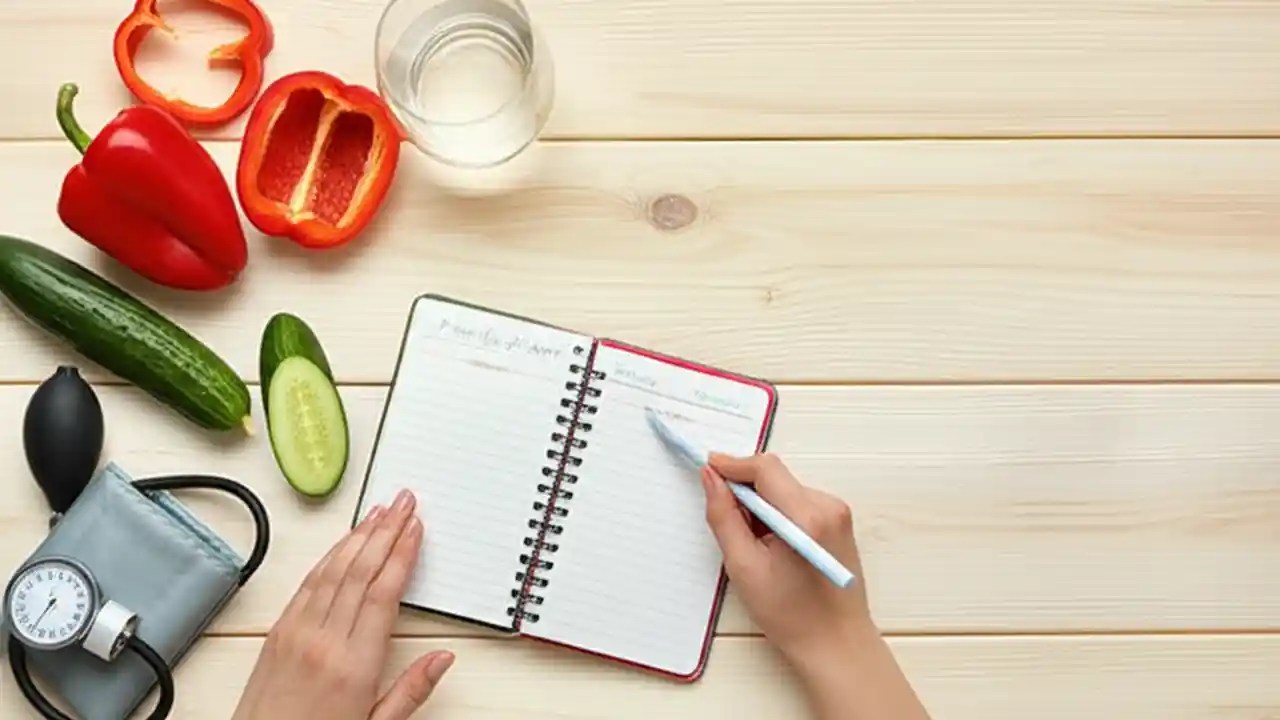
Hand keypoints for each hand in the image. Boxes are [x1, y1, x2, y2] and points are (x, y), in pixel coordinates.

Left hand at [232, 490, 452, 719]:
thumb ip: (411, 691)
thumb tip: (443, 658)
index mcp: (354, 665)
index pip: (384, 593)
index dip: (402, 554)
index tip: (416, 528)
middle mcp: (323, 641)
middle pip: (360, 571)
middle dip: (386, 531)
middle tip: (404, 502)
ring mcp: (296, 633)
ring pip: (333, 570)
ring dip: (358, 536)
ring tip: (379, 511)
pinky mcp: (277, 633)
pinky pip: (307, 584)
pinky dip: (328, 557)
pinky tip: (342, 544)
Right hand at [702, 454, 929, 719]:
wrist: (836, 644)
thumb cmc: (792, 615)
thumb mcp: (744, 566)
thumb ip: (724, 516)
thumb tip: (710, 478)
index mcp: (806, 517)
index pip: (765, 468)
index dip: (731, 464)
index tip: (706, 467)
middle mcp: (828, 507)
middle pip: (775, 476)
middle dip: (745, 489)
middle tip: (727, 520)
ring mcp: (838, 513)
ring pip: (785, 489)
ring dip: (762, 505)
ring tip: (754, 546)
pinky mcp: (839, 522)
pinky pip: (799, 502)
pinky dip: (778, 514)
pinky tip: (773, 548)